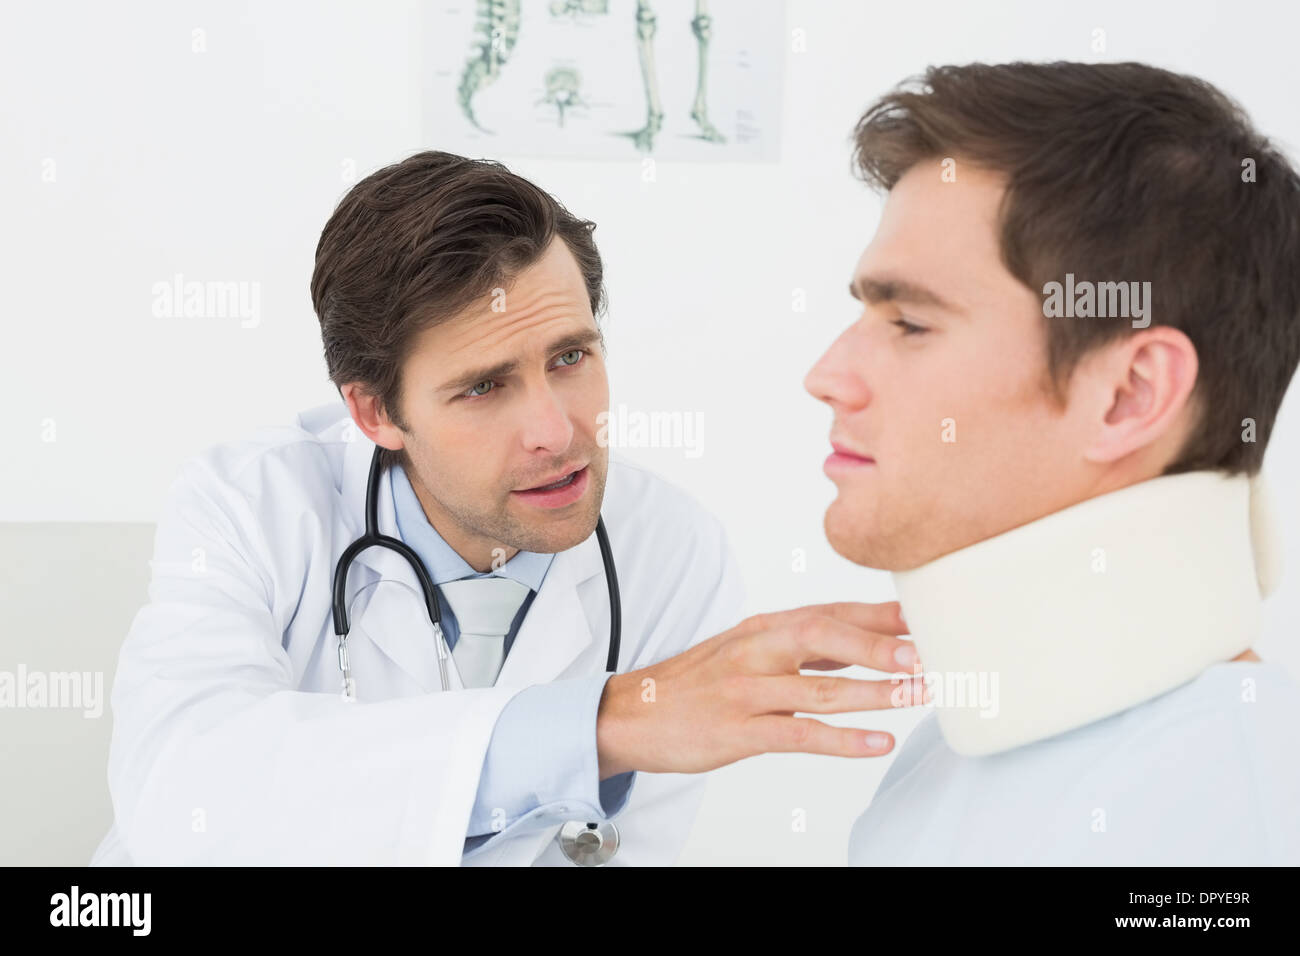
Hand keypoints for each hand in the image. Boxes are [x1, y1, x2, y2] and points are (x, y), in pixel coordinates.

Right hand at [596, 601, 924, 777]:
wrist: (632, 713)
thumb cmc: (698, 682)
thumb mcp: (747, 648)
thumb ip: (802, 644)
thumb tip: (867, 638)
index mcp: (763, 627)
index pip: (829, 611)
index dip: (879, 615)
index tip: (926, 617)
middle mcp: (756, 650)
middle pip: (824, 635)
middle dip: (880, 644)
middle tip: (928, 654)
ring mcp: (745, 690)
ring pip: (818, 687)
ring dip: (874, 693)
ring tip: (919, 696)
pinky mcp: (736, 730)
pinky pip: (798, 734)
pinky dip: (842, 739)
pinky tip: (877, 742)